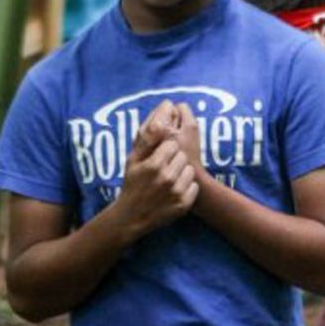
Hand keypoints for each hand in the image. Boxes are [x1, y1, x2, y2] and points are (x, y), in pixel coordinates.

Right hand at [116, 101, 198, 234]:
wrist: (131, 217)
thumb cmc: (132, 182)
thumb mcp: (133, 158)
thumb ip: (147, 135)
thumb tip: (165, 109)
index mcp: (153, 165)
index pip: (172, 144)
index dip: (165, 149)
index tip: (158, 157)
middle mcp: (166, 178)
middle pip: (182, 156)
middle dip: (173, 159)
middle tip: (162, 169)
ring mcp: (176, 193)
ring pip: (189, 170)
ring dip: (181, 172)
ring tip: (168, 180)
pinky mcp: (183, 204)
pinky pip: (193, 186)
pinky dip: (186, 187)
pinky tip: (173, 191)